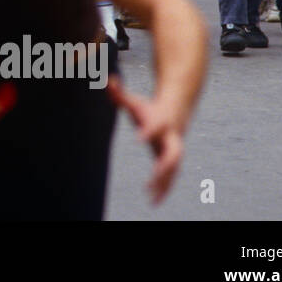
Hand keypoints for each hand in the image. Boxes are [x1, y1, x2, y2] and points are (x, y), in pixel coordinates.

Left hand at [108, 77, 184, 203]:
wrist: (175, 111)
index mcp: (160, 122)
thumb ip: (118, 92)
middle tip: (154, 175)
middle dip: (165, 165)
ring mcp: (174, 150)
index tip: (137, 138)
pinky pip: (172, 177)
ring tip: (152, 199)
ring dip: (165, 184)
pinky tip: (154, 202)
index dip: (147, 132)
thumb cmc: (149, 108)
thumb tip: (106, 80)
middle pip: (173, 153)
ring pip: (175, 169)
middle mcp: (171, 138)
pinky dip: (165, 189)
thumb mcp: (133, 100)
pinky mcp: (173, 160)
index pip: (155, 127)